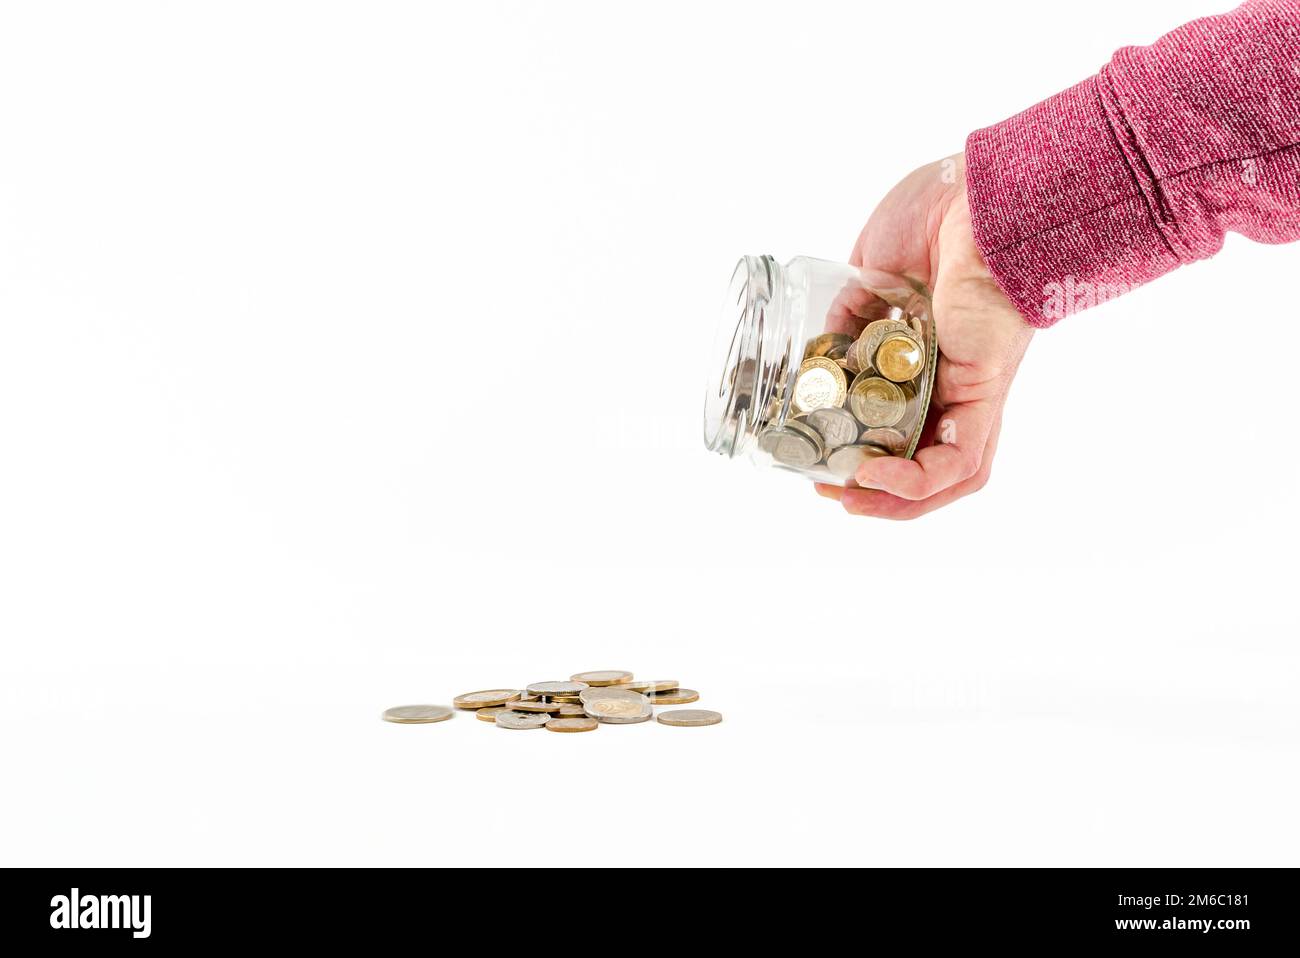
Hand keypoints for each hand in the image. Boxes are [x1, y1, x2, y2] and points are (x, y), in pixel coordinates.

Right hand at [816, 154, 1032, 518]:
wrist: (974, 193)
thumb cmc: (934, 214)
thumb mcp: (869, 270)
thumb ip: (849, 311)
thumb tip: (826, 347)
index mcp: (928, 349)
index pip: (902, 418)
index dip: (860, 445)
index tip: (819, 454)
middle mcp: (954, 378)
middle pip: (926, 459)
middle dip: (876, 489)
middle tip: (829, 488)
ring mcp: (973, 387)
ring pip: (949, 473)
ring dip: (898, 501)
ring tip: (851, 499)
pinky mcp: (986, 391)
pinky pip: (959, 459)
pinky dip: (916, 482)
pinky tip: (872, 477)